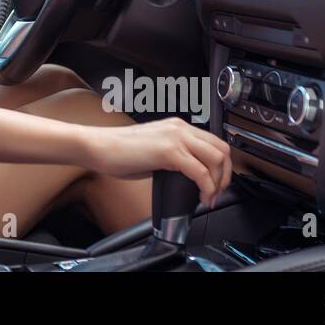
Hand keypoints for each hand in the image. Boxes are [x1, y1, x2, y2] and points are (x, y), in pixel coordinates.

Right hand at [79, 117, 232, 207]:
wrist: (99, 147)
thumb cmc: (118, 151)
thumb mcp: (152, 150)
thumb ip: (172, 157)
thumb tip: (185, 175)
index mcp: (177, 127)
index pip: (214, 143)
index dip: (222, 166)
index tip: (217, 184)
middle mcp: (180, 128)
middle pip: (222, 149)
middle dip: (226, 175)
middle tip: (217, 193)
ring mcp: (176, 138)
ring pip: (216, 159)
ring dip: (218, 183)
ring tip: (209, 197)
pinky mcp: (169, 151)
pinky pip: (200, 172)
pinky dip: (206, 188)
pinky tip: (200, 197)